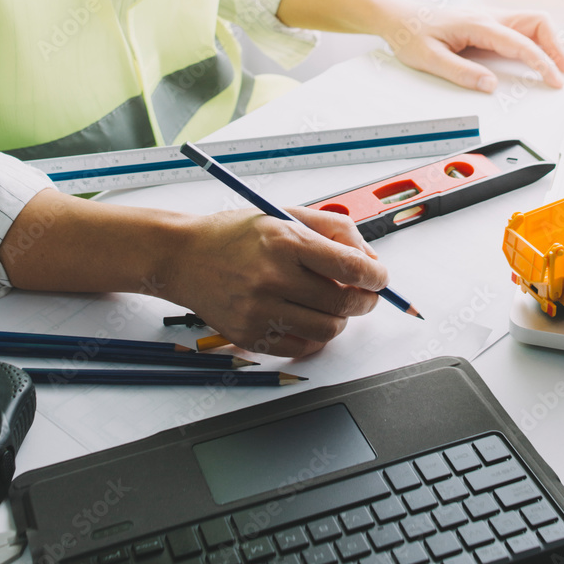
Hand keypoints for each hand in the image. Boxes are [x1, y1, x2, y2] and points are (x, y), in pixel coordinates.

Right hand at [165, 207, 388, 356]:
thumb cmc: (236, 234)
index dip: (377, 277)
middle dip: (365, 301)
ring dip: (340, 321)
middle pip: (344, 303)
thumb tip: (370, 261)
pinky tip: (307, 318)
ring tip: (332, 307)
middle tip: (364, 296)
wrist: (183, 257)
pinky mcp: (249, 335)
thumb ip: (333, 231)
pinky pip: (301, 348)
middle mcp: (272, 277)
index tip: (380, 279)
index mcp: (285, 242)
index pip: (351, 267)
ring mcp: (259, 310)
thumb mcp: (284, 215)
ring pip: (328, 331)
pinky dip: (314, 337)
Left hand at [382, 4, 563, 92]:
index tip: (555, 78)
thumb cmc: (410, 34)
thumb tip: (490, 85)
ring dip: (553, 40)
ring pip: (533, 23)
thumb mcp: (429, 59)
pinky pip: (522, 28)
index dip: (542, 62)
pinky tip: (552, 48)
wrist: (398, 17)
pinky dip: (541, 38)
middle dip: (557, 46)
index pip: (520, 43)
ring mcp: (490, 19)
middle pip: (537, 23)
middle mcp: (488, 17)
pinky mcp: (488, 24)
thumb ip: (461, 72)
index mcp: (477, 24)